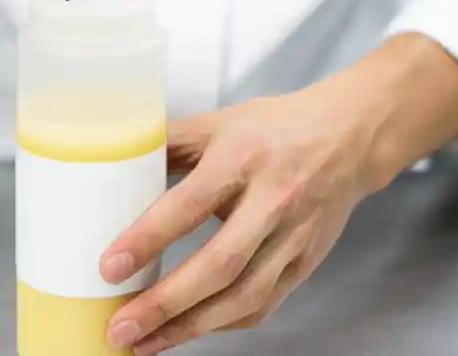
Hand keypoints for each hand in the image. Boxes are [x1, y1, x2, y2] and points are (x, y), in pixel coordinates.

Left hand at [100, 34, 457, 353]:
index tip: (109, 267)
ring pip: (243, 297)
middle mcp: (272, 200)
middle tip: (120, 327)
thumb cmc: (274, 128)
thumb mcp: (216, 123)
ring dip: (190, 328)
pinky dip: (223, 324)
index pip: (189, 205)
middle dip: (165, 304)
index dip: (147, 239)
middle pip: (218, 265)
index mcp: (242, 157)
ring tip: (145, 344)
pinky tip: (189, 331)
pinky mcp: (306, 263)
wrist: (349, 136)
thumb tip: (109, 168)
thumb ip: (166, 145)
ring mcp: (294, 236)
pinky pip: (262, 305)